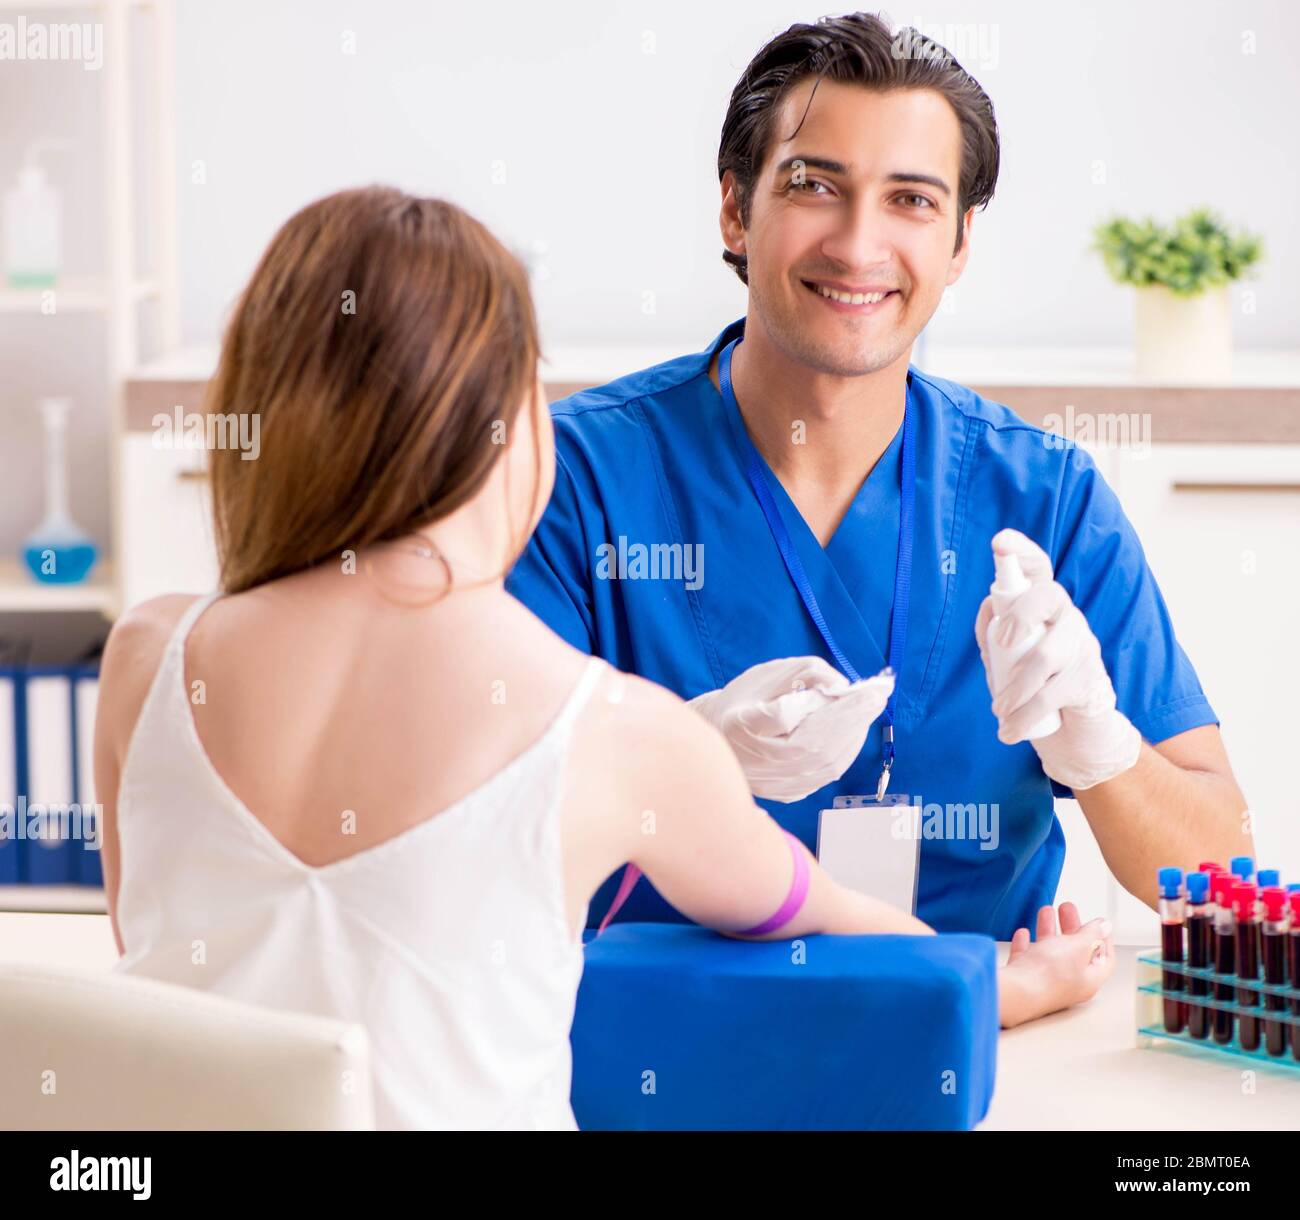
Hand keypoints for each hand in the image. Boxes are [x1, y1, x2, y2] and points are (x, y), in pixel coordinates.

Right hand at [688, 656, 893, 802]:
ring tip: (868, 707)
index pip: (794, 721)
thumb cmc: (741, 703)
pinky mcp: (790, 793)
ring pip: (829, 763)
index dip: (834, 708)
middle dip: (855, 718)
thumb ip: (803, 674)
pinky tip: (853, 729)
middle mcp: (761, 764)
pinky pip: (827, 772)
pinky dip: (846, 749)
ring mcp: (777, 784)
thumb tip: (840, 686)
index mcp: (746, 730)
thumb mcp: (766, 676)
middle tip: (879, 694)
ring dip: (854, 734)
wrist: (718, 740)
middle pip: (819, 746)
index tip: (862, 689)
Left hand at [974, 528, 1140, 790]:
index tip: (1000, 543)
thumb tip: (988, 606)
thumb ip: (992, 630)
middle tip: (1002, 642)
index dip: (1021, 552)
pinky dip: (1023, 717)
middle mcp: (1066, 615)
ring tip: (998, 712)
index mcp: (1041, 605)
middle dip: (1020, 615)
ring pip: (1045, 655)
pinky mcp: (1090, 678)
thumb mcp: (1004, 656)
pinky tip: (1009, 731)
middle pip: (1048, 596)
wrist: (1071, 728)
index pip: (1037, 568)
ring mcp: (1082, 644)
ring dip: (1013, 689)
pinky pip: (1052, 694)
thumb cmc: (1031, 682)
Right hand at [998, 902, 1114, 1027]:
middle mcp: (1068, 983)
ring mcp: (1044, 981)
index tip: (1098, 922)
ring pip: (1049, 952)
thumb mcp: (1078, 946)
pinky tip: (1023, 934)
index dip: (1103, 938)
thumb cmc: (1049, 974)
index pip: (1104, 958)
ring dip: (1048, 930)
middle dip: (1072, 927)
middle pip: (1075, 952)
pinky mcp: (1023, 979)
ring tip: (1045, 911)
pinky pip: (1027, 959)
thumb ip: (1091, 934)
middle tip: (1067, 908)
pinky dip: (1026, 944)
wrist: (1015, 991)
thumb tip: (1105, 926)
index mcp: (1089, 978)